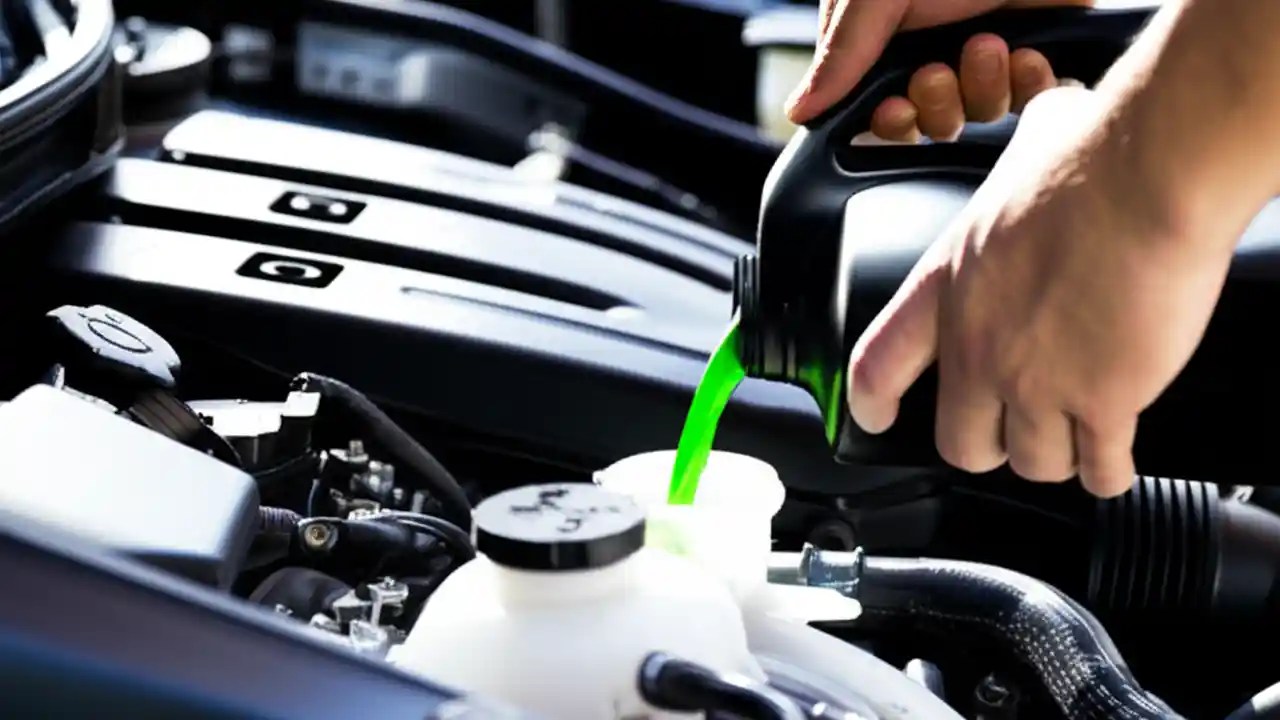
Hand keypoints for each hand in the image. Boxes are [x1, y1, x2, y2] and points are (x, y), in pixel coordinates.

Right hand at [786, 0, 1093, 141]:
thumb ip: (840, 55)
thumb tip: (797, 113)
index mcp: (891, 43)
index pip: (885, 111)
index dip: (890, 122)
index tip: (894, 108)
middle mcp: (940, 50)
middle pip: (934, 123)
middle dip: (936, 107)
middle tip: (935, 71)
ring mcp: (991, 50)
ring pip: (984, 112)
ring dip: (984, 88)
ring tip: (987, 42)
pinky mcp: (1040, 43)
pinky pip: (1035, 94)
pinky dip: (1031, 83)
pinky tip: (1025, 52)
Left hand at [844, 86, 1234, 496]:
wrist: (1147, 176)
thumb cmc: (1088, 157)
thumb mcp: (1022, 152)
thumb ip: (1020, 163)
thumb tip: (1050, 126)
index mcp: (944, 291)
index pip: (876, 367)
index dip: (868, 406)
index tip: (872, 420)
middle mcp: (978, 348)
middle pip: (960, 444)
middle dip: (987, 445)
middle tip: (1011, 430)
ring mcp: (1036, 383)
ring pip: (1034, 464)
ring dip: (1055, 456)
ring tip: (1075, 438)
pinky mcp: (1102, 402)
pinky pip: (1100, 469)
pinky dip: (1108, 471)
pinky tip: (1114, 460)